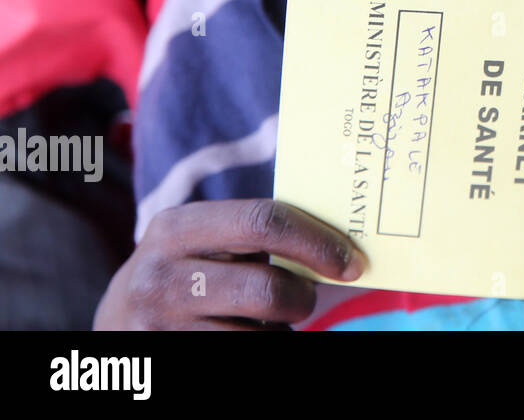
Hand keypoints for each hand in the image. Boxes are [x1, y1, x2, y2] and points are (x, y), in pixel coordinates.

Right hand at [94, 199, 364, 329]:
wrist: (115, 325)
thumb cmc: (185, 273)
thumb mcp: (201, 242)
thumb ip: (253, 234)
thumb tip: (337, 244)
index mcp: (177, 227)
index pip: (264, 221)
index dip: (317, 242)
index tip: (351, 262)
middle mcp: (160, 276)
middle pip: (267, 290)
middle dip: (302, 298)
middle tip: (305, 299)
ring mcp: (158, 326)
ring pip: (258, 336)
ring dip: (278, 331)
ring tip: (262, 321)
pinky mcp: (165, 359)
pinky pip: (242, 356)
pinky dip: (260, 346)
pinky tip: (244, 335)